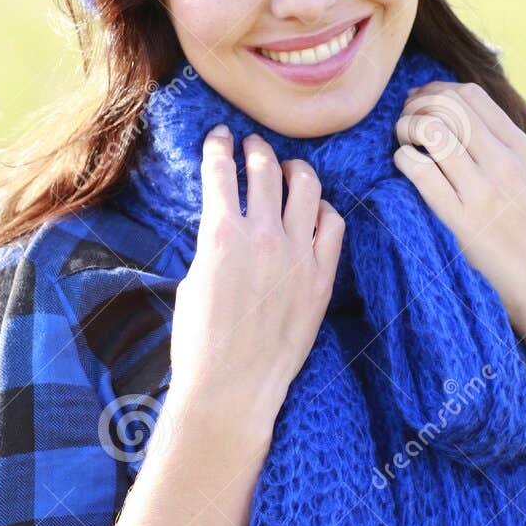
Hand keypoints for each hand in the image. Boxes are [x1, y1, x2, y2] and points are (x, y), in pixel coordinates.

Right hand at [167, 127, 345, 432]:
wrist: (232, 389)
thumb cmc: (200, 342)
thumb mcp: (192, 279)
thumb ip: (213, 244)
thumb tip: (226, 225)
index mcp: (220, 232)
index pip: (221, 168)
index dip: (218, 144)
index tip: (219, 136)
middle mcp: (263, 235)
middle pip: (266, 167)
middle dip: (256, 148)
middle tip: (252, 144)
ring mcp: (298, 254)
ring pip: (307, 186)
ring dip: (295, 169)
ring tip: (288, 168)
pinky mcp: (322, 277)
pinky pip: (333, 224)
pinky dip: (323, 210)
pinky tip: (315, 211)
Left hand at [392, 81, 525, 339]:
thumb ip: (510, 155)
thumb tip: (472, 127)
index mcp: (524, 151)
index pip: (471, 96)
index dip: (436, 92)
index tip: (421, 103)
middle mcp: (506, 163)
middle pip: (448, 105)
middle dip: (416, 106)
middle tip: (404, 124)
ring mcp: (485, 191)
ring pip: (432, 130)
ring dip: (406, 129)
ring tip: (403, 144)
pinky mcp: (464, 221)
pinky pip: (421, 172)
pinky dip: (404, 160)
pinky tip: (403, 169)